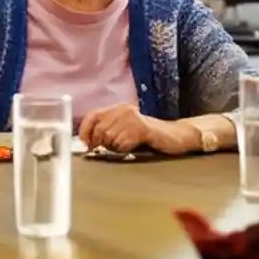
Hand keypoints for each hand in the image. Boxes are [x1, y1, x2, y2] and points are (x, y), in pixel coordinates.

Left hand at [78, 103, 198, 154]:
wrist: (174, 135)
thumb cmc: (147, 136)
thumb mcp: (124, 129)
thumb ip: (107, 131)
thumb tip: (87, 142)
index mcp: (117, 108)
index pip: (92, 116)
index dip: (85, 130)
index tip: (84, 143)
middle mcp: (123, 110)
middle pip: (99, 129)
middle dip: (101, 143)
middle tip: (110, 148)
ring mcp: (132, 118)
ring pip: (110, 138)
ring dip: (115, 147)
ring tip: (127, 145)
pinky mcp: (141, 128)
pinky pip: (122, 143)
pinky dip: (124, 149)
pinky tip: (134, 146)